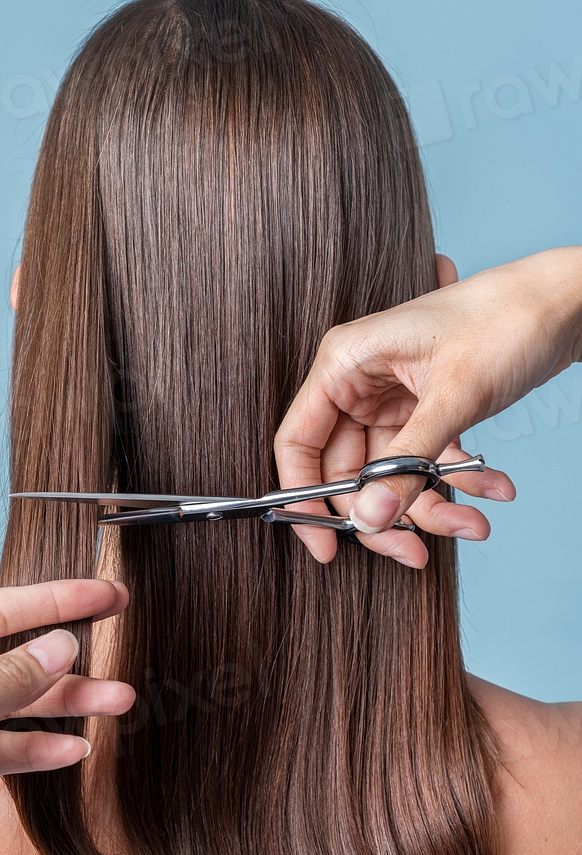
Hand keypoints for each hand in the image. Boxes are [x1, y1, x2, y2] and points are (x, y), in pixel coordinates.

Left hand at [0, 580, 133, 854]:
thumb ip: (7, 678)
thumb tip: (62, 644)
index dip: (54, 600)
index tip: (105, 595)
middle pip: (0, 655)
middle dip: (63, 656)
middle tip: (116, 632)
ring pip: (3, 704)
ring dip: (61, 703)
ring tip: (117, 701)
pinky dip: (33, 747)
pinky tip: (74, 748)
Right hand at [274, 248, 581, 565]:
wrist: (563, 302)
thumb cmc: (505, 321)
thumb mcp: (454, 398)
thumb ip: (407, 463)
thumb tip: (371, 518)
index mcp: (345, 364)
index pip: (299, 443)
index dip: (304, 499)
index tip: (325, 547)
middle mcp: (361, 384)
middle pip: (348, 472)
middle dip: (386, 514)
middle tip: (416, 552)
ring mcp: (393, 401)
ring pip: (392, 477)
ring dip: (431, 507)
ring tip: (475, 523)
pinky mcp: (424, 412)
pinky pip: (426, 464)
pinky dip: (457, 483)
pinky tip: (494, 486)